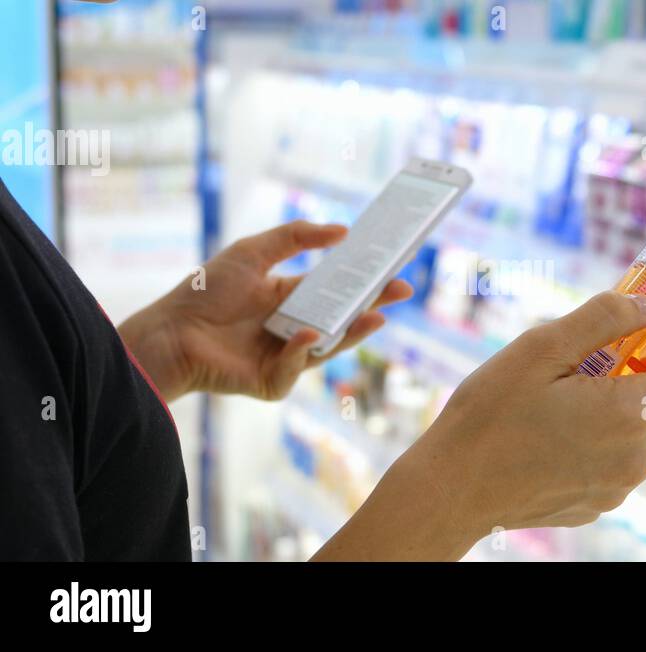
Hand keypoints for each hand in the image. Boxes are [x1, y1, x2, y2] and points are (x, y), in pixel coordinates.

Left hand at [118, 220, 412, 401]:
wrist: (171, 332)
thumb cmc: (206, 291)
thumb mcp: (253, 252)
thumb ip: (296, 237)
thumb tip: (343, 230)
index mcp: (290, 299)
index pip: (336, 290)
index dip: (363, 280)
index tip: (390, 267)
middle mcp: (293, 329)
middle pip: (342, 318)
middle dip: (372, 304)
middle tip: (401, 289)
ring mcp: (286, 357)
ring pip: (330, 347)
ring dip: (353, 332)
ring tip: (376, 317)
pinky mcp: (273, 382)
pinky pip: (296, 367)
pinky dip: (303, 351)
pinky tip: (308, 335)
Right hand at [315, 291, 645, 559]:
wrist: (451, 491)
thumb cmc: (488, 416)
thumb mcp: (538, 349)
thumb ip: (600, 320)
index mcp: (627, 412)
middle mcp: (634, 456)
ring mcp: (618, 486)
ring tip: (597, 391)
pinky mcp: (598, 504)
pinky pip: (628, 466)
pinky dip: (620, 441)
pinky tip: (572, 428)